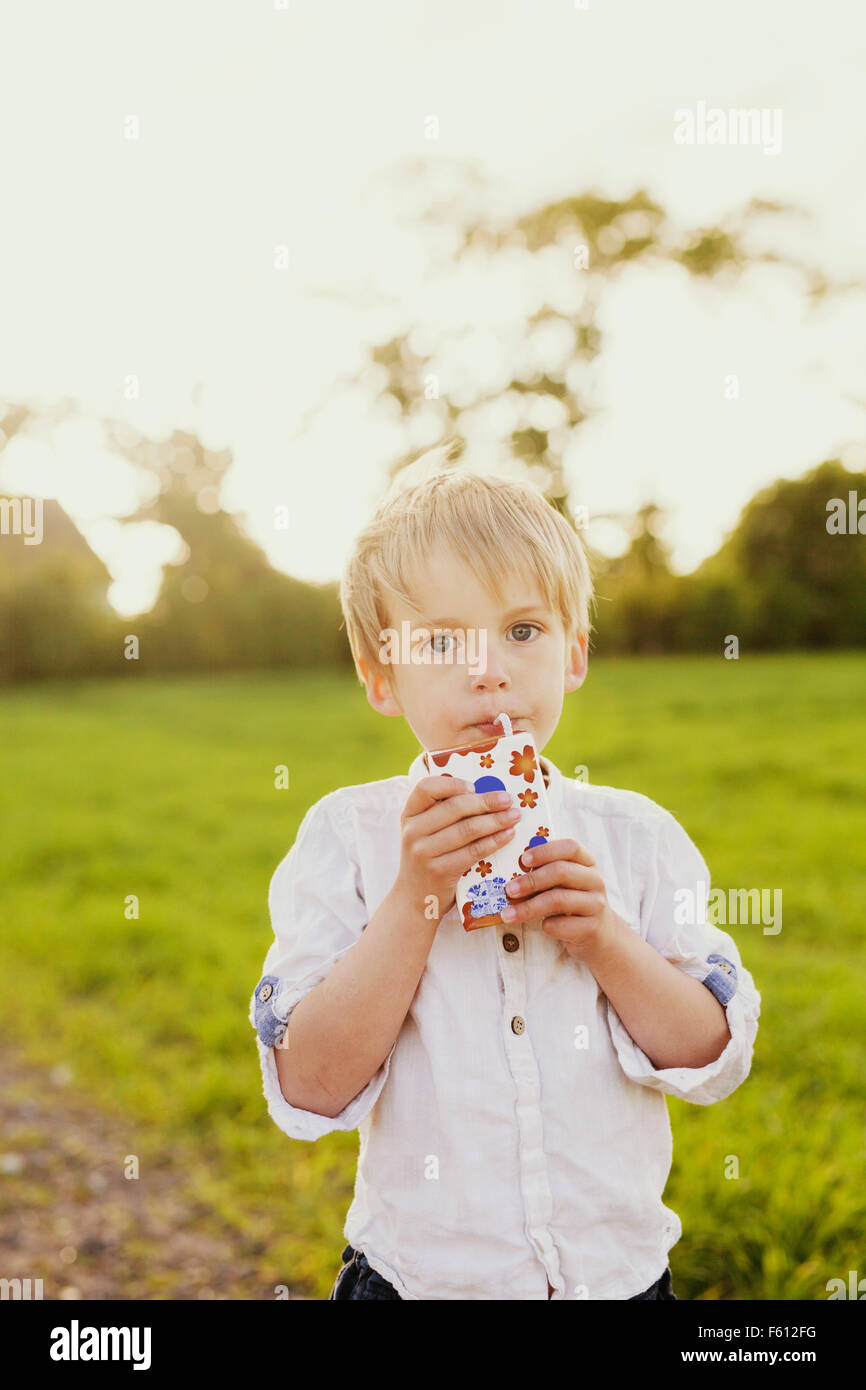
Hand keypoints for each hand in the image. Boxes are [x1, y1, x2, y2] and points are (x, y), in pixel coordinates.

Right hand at [397, 775, 521, 918]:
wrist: (415, 899)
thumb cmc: (428, 858)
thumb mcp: (424, 833)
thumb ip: (442, 813)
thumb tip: (485, 792)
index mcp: (409, 814)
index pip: (426, 787)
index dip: (452, 784)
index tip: (474, 786)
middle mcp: (412, 831)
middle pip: (455, 807)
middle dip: (486, 801)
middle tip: (507, 799)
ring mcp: (424, 852)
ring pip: (468, 829)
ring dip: (496, 820)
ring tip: (514, 816)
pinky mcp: (440, 870)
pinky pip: (474, 851)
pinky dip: (495, 841)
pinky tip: (508, 835)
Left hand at [500, 838, 620, 958]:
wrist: (600, 933)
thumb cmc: (573, 902)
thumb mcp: (564, 883)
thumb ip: (545, 873)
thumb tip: (515, 873)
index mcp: (587, 863)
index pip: (570, 847)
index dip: (545, 851)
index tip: (523, 860)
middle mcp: (595, 880)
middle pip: (561, 872)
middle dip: (530, 880)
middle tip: (509, 890)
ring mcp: (596, 904)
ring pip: (559, 900)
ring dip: (529, 907)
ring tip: (508, 914)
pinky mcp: (592, 927)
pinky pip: (563, 925)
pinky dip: (547, 926)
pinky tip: (542, 927)